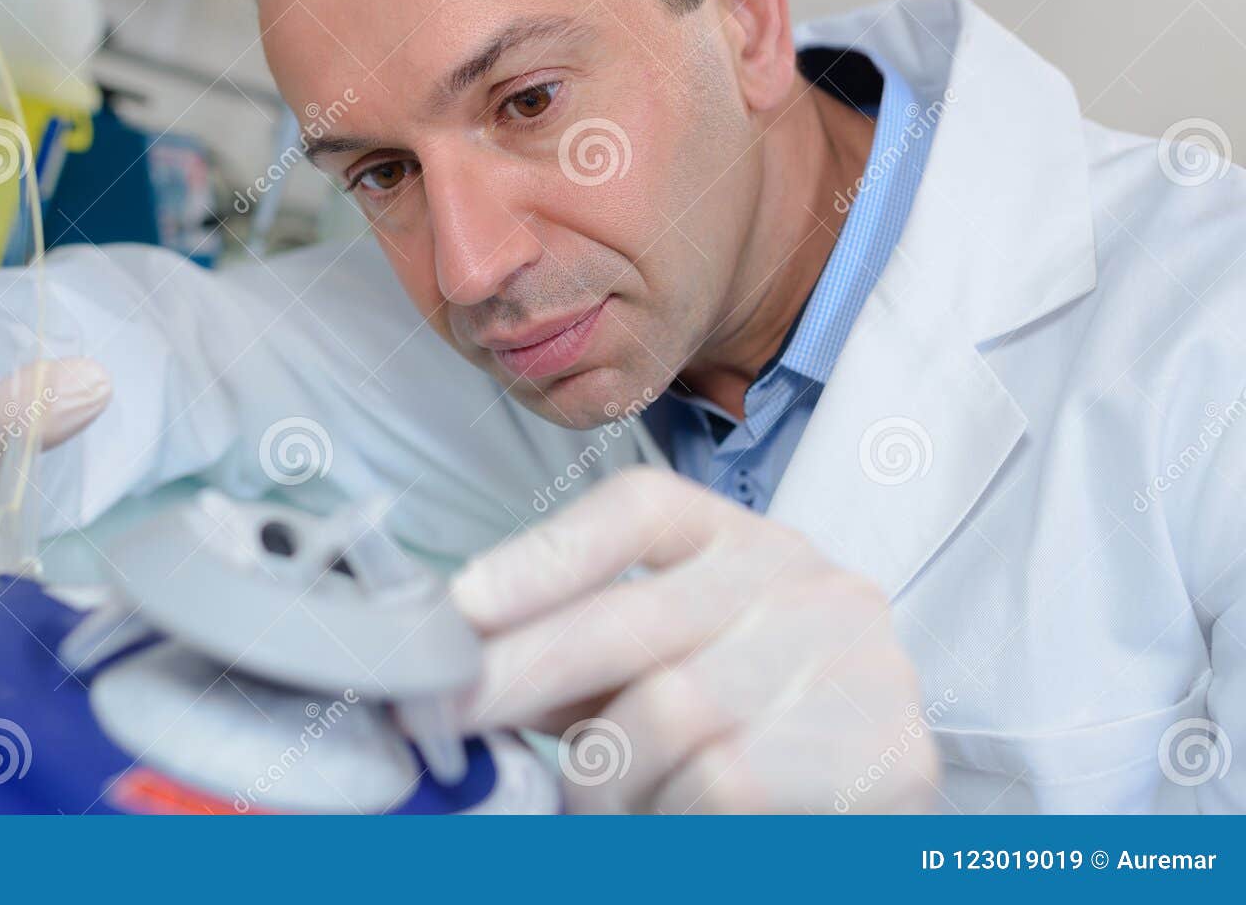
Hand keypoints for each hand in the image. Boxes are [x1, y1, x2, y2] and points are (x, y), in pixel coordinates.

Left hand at [450, 467, 936, 812]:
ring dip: (604, 777)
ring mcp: (853, 660)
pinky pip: (722, 784)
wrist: (865, 813)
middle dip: (522, 671)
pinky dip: (667, 818)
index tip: (463, 605)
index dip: (542, 553)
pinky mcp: (883, 751)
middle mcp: (808, 582)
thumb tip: (464, 663)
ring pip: (669, 711)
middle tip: (448, 715)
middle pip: (636, 615)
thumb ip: (578, 662)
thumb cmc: (745, 737)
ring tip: (597, 807)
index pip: (641, 508)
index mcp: (746, 543)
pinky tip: (667, 824)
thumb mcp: (656, 674)